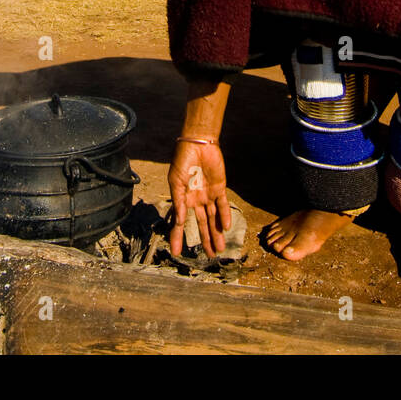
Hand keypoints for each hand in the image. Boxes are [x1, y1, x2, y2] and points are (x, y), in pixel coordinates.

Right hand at [167, 139, 232, 258]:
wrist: (197, 143)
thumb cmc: (182, 161)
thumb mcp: (176, 182)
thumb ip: (179, 202)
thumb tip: (180, 221)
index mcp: (182, 199)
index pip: (180, 223)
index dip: (177, 237)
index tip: (176, 252)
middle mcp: (196, 200)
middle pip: (202, 225)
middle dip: (205, 240)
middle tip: (210, 256)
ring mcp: (208, 195)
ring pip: (213, 219)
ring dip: (216, 233)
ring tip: (219, 249)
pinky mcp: (219, 188)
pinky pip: (223, 205)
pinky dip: (224, 216)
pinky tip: (225, 228)